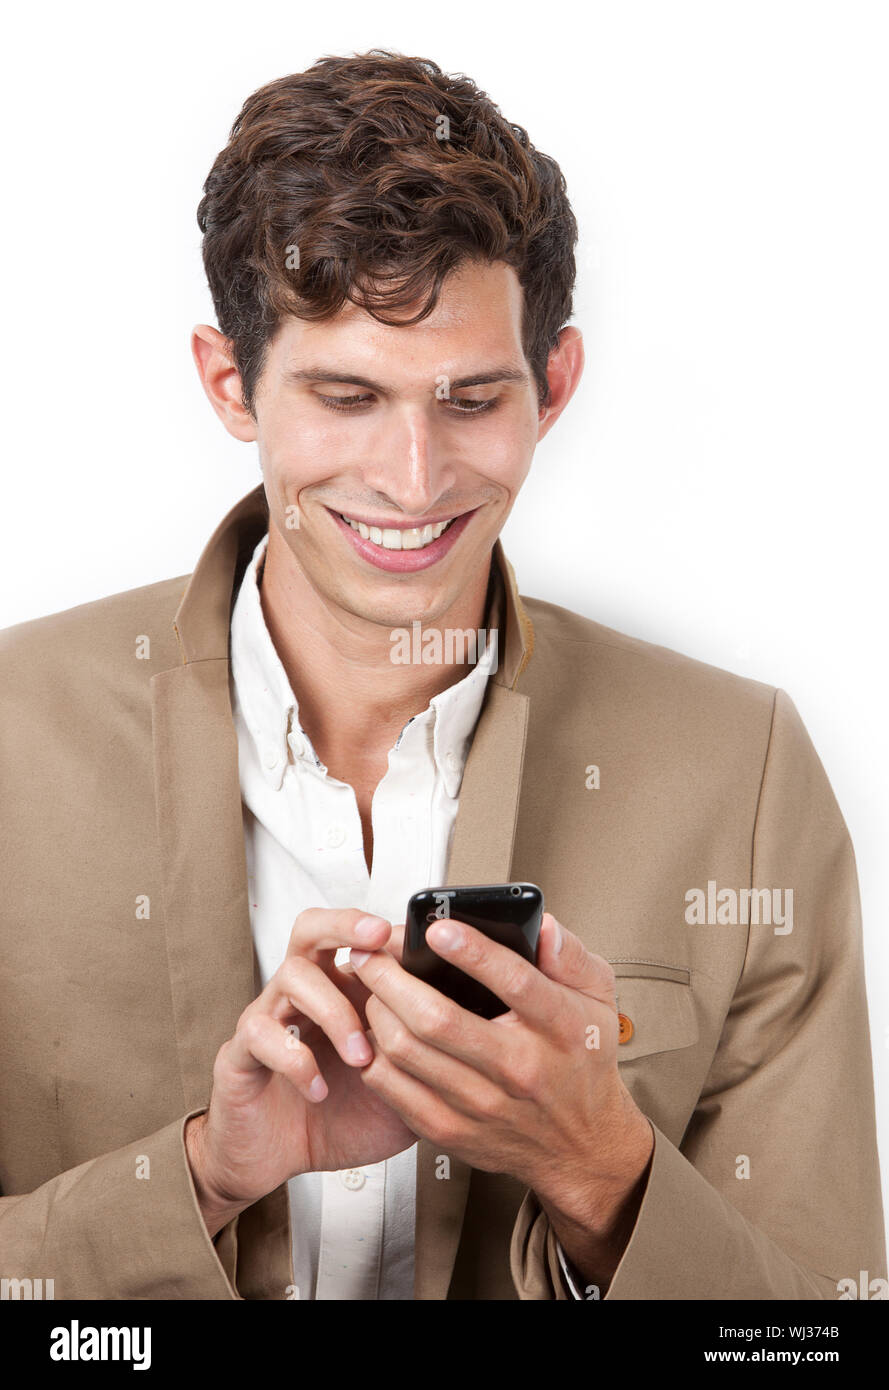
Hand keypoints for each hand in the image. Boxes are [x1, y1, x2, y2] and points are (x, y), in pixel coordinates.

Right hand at [186, 907, 416, 1237]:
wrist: (274, 1157)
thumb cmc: (336, 1116)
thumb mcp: (402, 1087)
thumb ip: (430, 1058)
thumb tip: (483, 1043)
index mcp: (343, 991)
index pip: (360, 938)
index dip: (389, 931)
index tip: (423, 940)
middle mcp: (305, 994)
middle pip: (313, 928)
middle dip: (345, 924)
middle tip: (377, 940)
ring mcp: (271, 1017)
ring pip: (292, 976)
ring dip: (334, 1011)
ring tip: (362, 1057)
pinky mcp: (241, 1051)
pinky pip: (262, 1034)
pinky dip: (295, 1059)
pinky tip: (320, 1088)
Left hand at [349, 913, 653, 1272]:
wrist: (581, 1146)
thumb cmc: (583, 1062)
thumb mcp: (598, 1000)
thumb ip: (570, 956)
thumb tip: (542, 926)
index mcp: (559, 1028)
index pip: (514, 983)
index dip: (471, 952)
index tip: (436, 928)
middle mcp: (519, 1069)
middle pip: (437, 1020)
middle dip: (391, 977)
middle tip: (370, 950)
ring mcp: (481, 1105)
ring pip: (405, 1051)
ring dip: (376, 1008)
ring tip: (369, 982)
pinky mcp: (451, 1130)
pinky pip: (392, 1088)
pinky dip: (373, 1052)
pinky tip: (374, 1028)